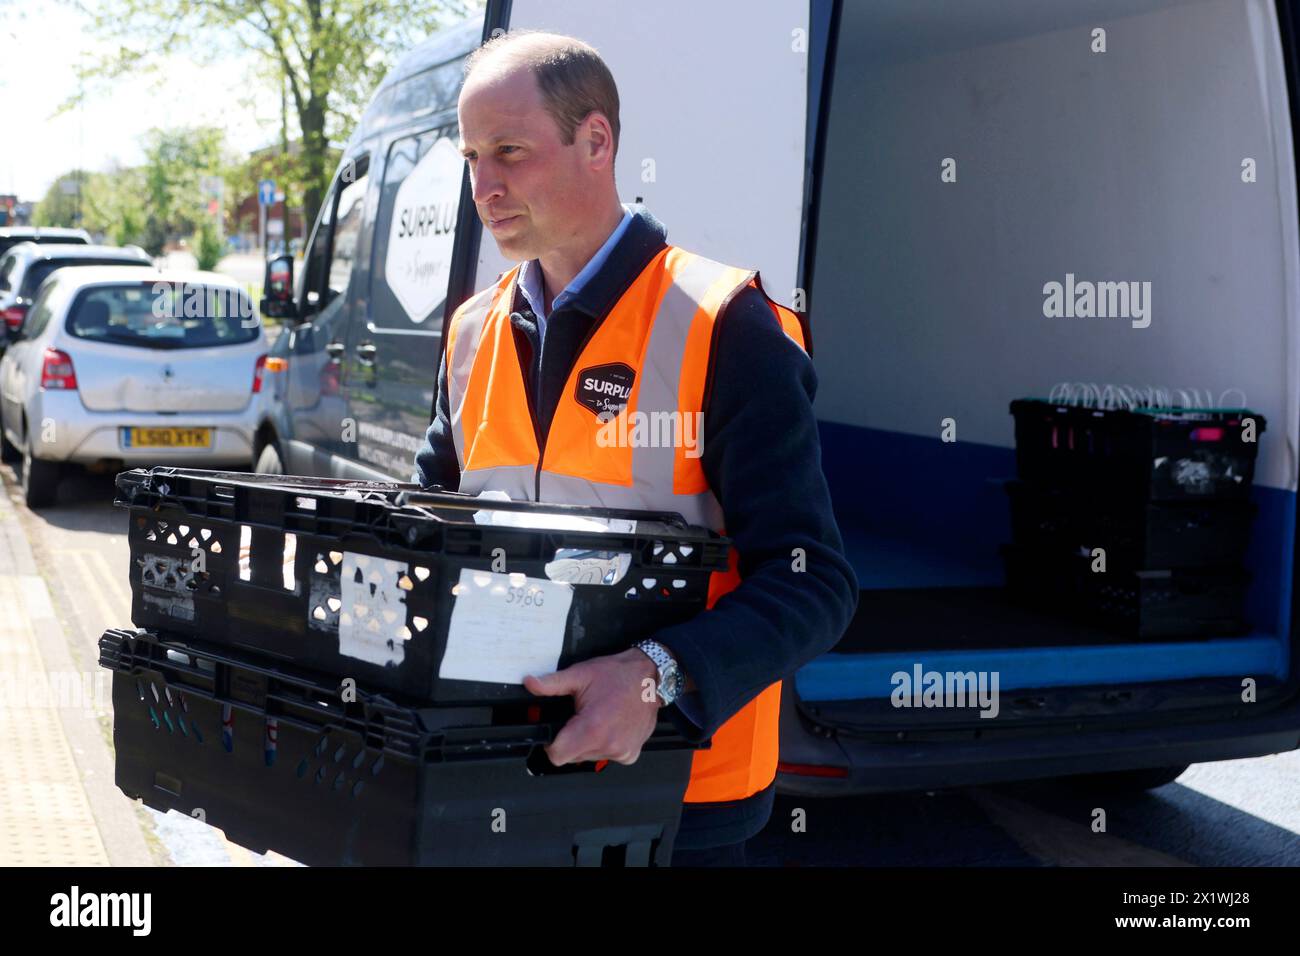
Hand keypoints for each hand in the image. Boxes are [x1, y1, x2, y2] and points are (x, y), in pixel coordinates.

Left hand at [523, 648, 660, 765]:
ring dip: (589, 742)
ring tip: (598, 718)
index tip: (556, 731)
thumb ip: (552, 683)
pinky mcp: (631, 753)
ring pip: (589, 757)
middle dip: (571, 740)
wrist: (650, 677)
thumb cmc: (618, 675)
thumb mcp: (580, 675)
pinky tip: (611, 726)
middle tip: (580, 717)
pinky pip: (608, 756)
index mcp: (591, 728)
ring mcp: (621, 751)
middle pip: (572, 757)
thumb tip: (530, 683)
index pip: (557, 756)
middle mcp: (608, 744)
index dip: (551, 744)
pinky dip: (606, 744)